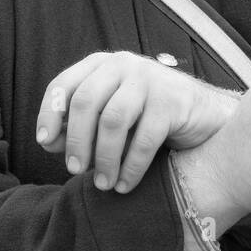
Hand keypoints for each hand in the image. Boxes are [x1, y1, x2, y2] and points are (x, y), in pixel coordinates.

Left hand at [36, 51, 238, 192]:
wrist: (205, 116)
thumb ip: (81, 126)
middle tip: (74, 170)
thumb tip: (50, 143)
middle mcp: (124, 65)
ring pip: (113, 121)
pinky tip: (125, 185)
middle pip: (86, 101)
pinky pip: (143, 139)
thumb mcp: (112, 118)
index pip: (65, 85)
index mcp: (102, 65)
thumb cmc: (150, 118)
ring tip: (102, 184)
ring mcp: (150, 80)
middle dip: (76, 140)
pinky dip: (130, 168)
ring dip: (103, 158)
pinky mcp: (172, 101)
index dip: (50, 113)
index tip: (45, 142)